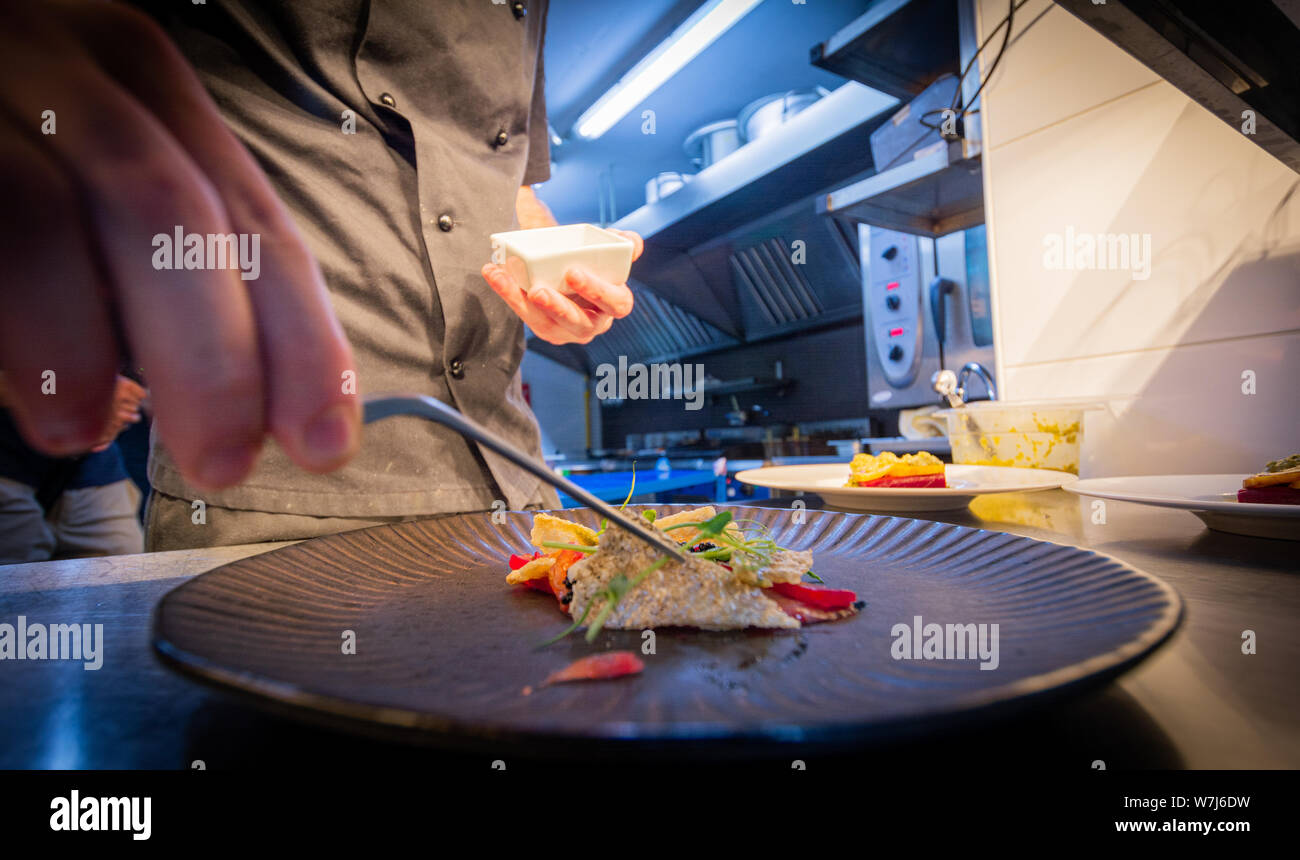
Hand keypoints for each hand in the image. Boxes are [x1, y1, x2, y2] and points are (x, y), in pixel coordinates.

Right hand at [0, 1, 359, 488]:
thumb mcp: (106, 176)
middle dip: (213, 360)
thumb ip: (175, 263)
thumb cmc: (20, 154)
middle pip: (172, 219)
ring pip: (45, 219)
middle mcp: (78, 74)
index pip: (256, 224)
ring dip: (79, 349)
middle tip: (222, 461)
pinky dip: (12, 326)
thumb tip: (247, 399)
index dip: (301, 341)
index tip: (325, 439)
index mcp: (152, 87)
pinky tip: (30, 386)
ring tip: (81, 429)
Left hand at [481, 230, 642, 344]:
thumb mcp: (608, 248)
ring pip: (547, 325)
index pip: (616, 303)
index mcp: (615, 303)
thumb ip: (622, 242)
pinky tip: (493, 272)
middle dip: (559, 307)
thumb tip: (629, 242)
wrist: (567, 266)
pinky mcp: (544, 329)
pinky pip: (525, 316)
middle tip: (538, 290)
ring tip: (504, 279)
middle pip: (580, 322)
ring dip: (524, 305)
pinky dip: (507, 293)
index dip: (597, 290)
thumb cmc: (591, 259)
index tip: (573, 271)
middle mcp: (594, 322)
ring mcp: (567, 330)